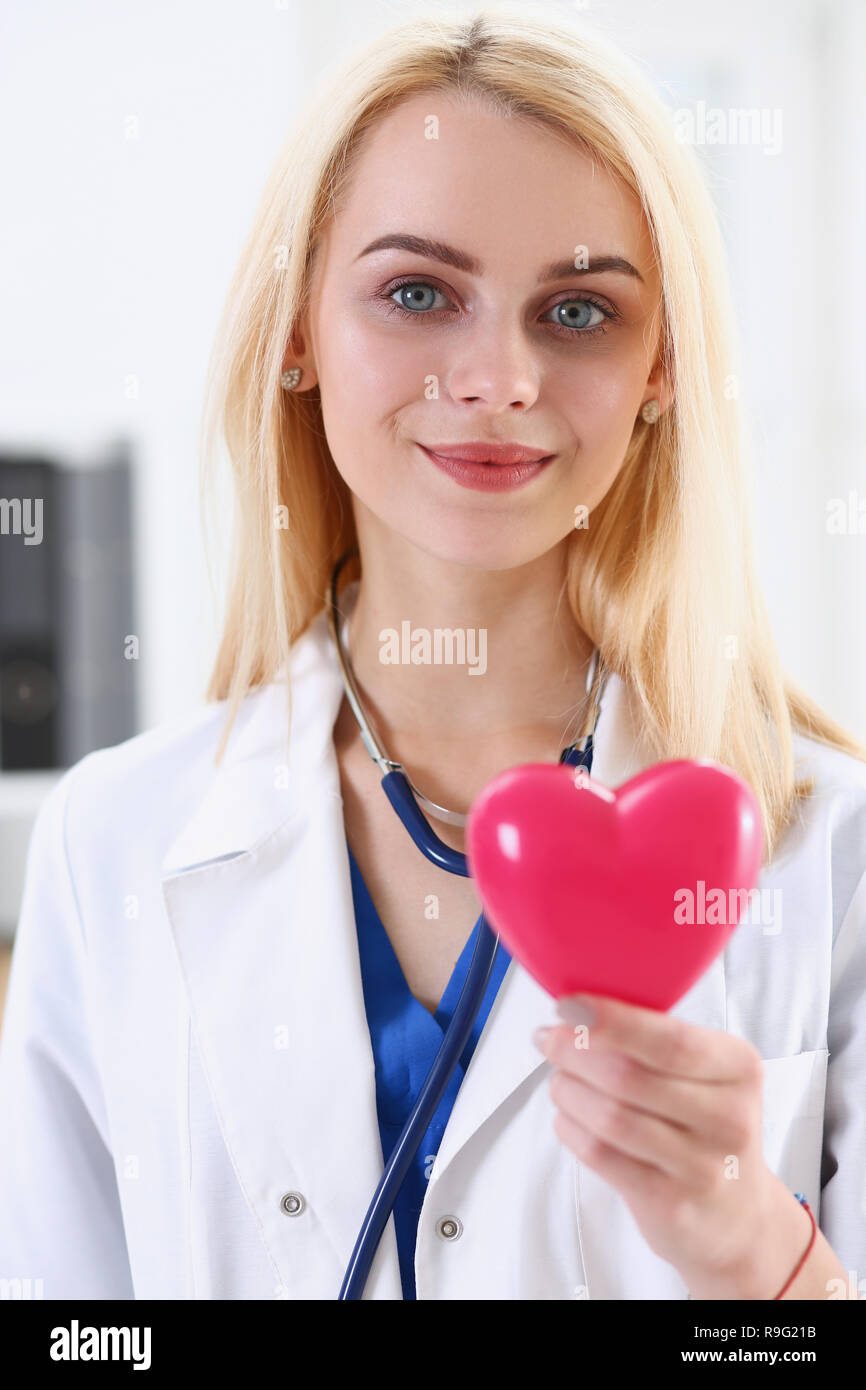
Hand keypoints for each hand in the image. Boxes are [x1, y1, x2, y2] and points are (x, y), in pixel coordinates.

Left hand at [532, 992, 813, 1298]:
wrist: (735, 1214)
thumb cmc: (705, 1125)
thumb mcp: (706, 1073)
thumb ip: (654, 1038)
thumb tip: (576, 1008)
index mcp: (739, 1068)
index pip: (669, 1040)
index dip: (611, 1021)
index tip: (567, 1006)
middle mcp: (729, 1118)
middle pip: (629, 1076)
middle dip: (574, 1051)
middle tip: (548, 1039)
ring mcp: (702, 1167)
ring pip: (611, 1117)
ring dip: (569, 1091)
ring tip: (559, 1081)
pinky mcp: (671, 1204)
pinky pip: (602, 1156)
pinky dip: (572, 1129)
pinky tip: (568, 1118)